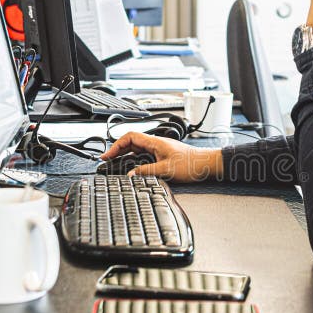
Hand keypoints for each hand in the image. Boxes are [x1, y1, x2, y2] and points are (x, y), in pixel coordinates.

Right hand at [101, 132, 223, 181]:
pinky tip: (132, 168)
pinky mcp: (161, 156)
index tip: (108, 155)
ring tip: (115, 164)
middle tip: (107, 160)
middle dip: (117, 151)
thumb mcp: (166, 170)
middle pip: (130, 143)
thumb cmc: (191, 164)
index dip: (116, 145)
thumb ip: (146, 172)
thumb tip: (131, 175)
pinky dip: (134, 161)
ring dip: (125, 155)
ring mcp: (158, 149)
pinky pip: (143, 156)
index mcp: (154, 142)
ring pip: (136, 149)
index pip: (129, 137)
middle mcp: (155, 143)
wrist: (206, 165)